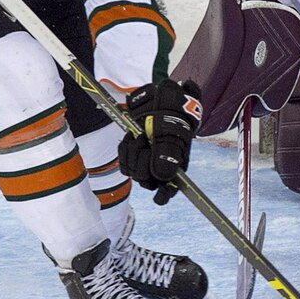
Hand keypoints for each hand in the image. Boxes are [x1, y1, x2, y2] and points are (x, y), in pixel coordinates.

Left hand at [118, 79, 202, 204]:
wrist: (160, 100)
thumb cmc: (171, 116)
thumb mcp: (170, 133)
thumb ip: (167, 156)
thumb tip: (162, 178)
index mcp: (175, 165)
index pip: (170, 189)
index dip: (164, 194)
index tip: (158, 198)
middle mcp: (160, 167)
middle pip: (145, 180)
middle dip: (141, 160)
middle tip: (144, 139)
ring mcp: (146, 161)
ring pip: (132, 171)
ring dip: (132, 151)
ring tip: (139, 134)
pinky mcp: (134, 155)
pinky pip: (123, 162)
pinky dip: (125, 149)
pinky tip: (131, 137)